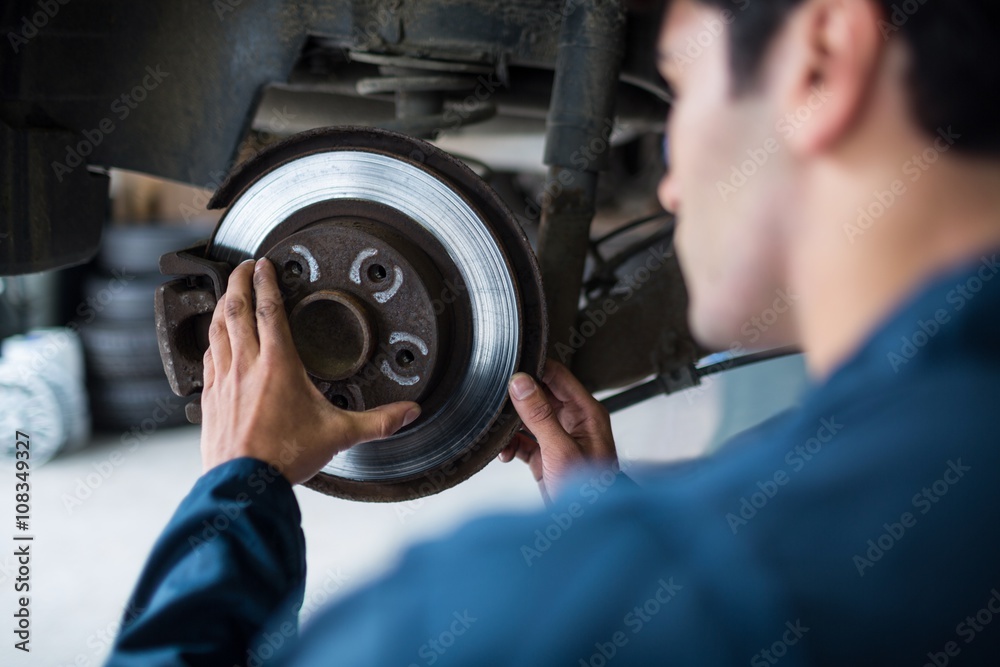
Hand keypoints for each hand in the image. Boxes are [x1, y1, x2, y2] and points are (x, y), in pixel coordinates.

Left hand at [199, 258, 420, 484]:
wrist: (244, 485)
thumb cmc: (284, 457)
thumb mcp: (339, 435)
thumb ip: (378, 422)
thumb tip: (408, 413)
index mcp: (278, 365)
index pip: (269, 309)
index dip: (266, 281)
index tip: (264, 264)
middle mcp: (246, 365)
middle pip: (235, 308)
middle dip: (237, 281)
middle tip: (243, 266)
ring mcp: (223, 380)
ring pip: (217, 329)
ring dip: (222, 305)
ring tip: (228, 293)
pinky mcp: (210, 397)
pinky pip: (208, 357)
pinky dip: (212, 339)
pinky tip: (216, 341)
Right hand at [500, 359, 616, 501]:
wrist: (589, 530)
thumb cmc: (591, 495)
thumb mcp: (560, 450)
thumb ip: (539, 415)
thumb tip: (520, 383)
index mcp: (587, 413)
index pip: (558, 376)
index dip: (534, 369)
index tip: (509, 369)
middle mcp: (574, 423)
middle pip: (540, 396)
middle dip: (517, 400)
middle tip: (496, 403)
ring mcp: (560, 440)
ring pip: (529, 419)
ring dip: (511, 425)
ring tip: (497, 431)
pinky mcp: (547, 458)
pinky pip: (524, 442)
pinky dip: (511, 445)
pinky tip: (503, 453)